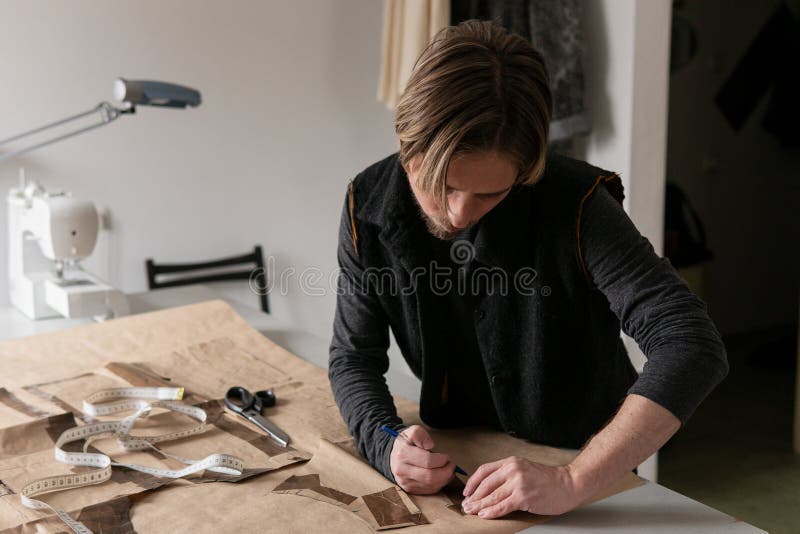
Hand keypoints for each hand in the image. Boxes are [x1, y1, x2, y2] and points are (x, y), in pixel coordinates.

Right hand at [390, 425, 454, 493]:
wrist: (392, 457)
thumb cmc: (405, 443)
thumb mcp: (410, 432)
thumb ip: (419, 434)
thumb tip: (429, 445)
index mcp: (402, 454)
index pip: (427, 461)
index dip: (441, 460)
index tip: (446, 457)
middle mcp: (402, 471)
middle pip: (430, 476)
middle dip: (446, 472)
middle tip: (451, 465)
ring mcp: (405, 482)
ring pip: (431, 485)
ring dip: (445, 479)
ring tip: (448, 470)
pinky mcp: (410, 490)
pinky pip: (429, 490)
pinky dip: (440, 484)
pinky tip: (441, 477)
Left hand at [461, 456, 582, 518]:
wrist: (568, 484)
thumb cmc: (548, 479)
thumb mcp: (524, 469)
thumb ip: (507, 474)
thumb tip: (487, 487)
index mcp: (511, 462)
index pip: (484, 470)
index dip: (472, 482)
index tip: (467, 492)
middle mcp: (513, 470)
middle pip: (485, 484)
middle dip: (473, 497)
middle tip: (466, 505)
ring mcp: (518, 483)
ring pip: (492, 496)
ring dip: (479, 506)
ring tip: (471, 511)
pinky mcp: (524, 496)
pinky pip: (502, 506)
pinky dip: (492, 512)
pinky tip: (485, 515)